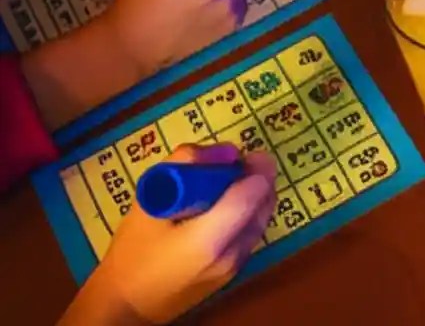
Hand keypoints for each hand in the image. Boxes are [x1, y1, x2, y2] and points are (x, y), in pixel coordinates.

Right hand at [67, 144, 276, 324]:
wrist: (127, 307)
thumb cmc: (132, 254)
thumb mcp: (148, 204)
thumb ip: (184, 168)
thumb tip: (224, 151)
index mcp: (210, 238)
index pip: (251, 193)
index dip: (254, 167)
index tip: (242, 153)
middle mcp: (233, 253)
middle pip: (264, 203)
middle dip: (257, 177)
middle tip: (236, 164)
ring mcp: (237, 265)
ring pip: (262, 218)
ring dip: (254, 194)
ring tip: (228, 184)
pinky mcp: (235, 272)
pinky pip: (252, 232)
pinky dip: (247, 212)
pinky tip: (224, 207)